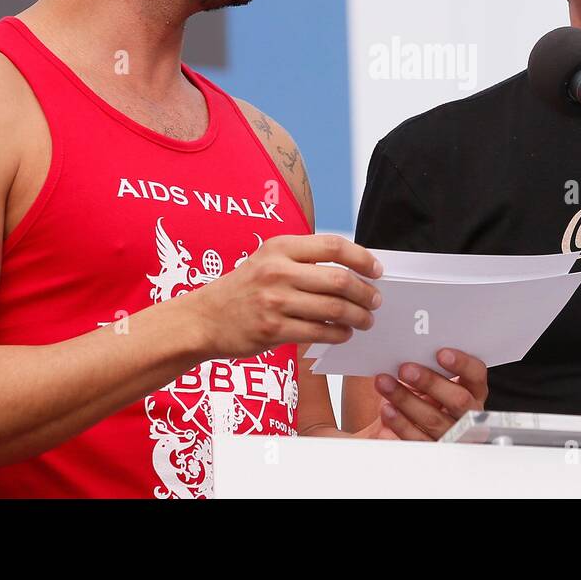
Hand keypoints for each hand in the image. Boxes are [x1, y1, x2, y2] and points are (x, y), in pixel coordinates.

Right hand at [194, 234, 380, 358]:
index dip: (362, 258)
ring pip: (333, 308)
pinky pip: (318, 332)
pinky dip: (338, 334)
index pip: (333, 246)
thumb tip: (351, 270)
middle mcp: (278, 271)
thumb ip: (303, 260)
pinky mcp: (273, 329)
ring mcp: (274, 301)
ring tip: (365, 320)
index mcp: (280, 247)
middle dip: (365, 293)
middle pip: (339, 279)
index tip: (376, 270)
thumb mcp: (268, 260)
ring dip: (357, 316)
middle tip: (376, 301)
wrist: (204, 319)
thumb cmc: (243, 289)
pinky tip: (343, 333)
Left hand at [370, 348, 487, 440]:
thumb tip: (410, 343)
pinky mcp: (435, 449)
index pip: (477, 375)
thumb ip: (428, 362)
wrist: (411, 424)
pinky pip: (419, 440)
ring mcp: (454, 434)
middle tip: (405, 369)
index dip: (462, 364)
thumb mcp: (431, 376)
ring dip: (407, 400)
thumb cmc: (425, 392)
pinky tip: (387, 409)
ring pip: (435, 420)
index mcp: (473, 389)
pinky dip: (401, 424)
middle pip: (459, 400)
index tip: (441, 353)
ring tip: (385, 383)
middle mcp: (468, 413)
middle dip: (431, 382)